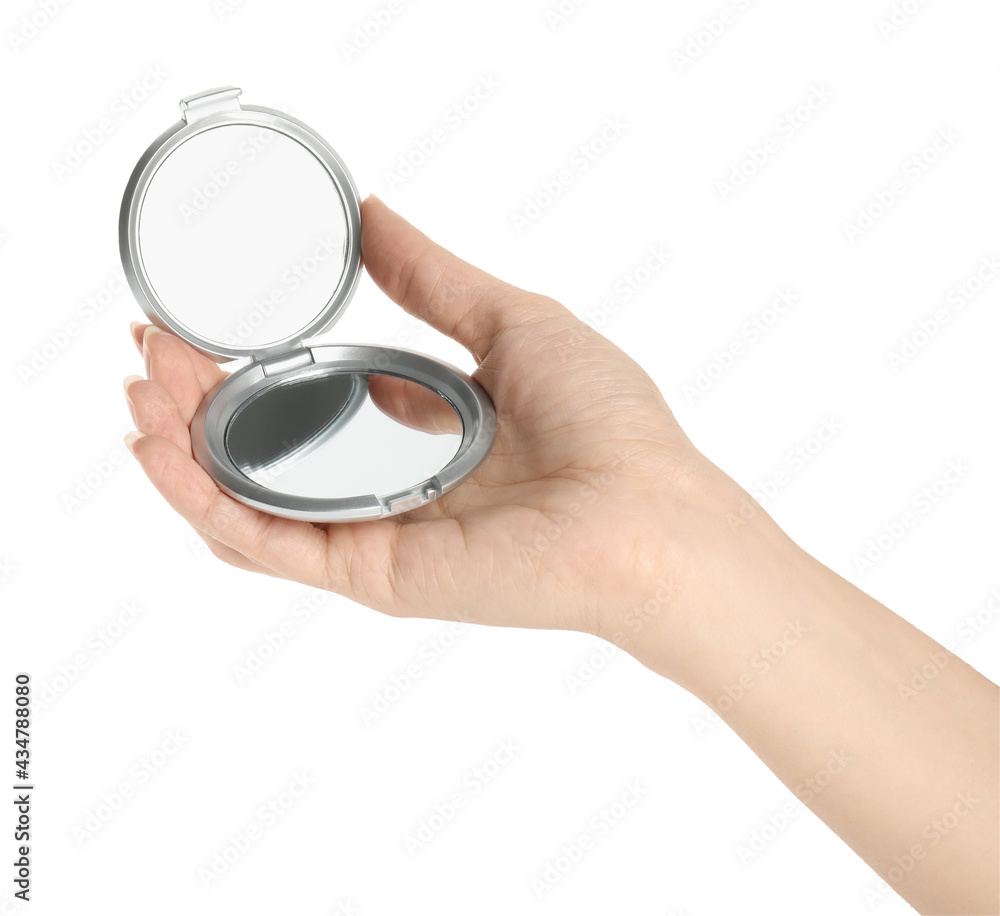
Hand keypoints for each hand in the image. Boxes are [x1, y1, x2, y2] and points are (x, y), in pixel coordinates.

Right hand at [123, 195, 711, 640]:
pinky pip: (267, 545)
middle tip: (154, 347)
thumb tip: (372, 215)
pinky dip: (205, 502)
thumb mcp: (511, 323)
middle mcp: (392, 487)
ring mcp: (376, 534)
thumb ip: (432, 279)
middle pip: (271, 451)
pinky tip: (161, 450)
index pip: (318, 402)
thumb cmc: (607, 422)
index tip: (207, 324)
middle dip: (202, 399)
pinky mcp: (369, 574)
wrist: (647, 514)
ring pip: (252, 500)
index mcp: (426, 431)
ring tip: (140, 390)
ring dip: (186, 447)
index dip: (257, 366)